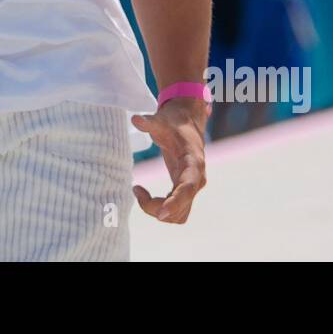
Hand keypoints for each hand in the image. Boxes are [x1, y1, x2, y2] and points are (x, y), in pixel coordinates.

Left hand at [131, 99, 207, 223]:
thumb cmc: (174, 123)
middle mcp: (197, 179)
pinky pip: (176, 211)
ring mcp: (193, 187)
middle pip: (180, 207)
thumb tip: (135, 118)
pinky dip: (160, 208)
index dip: (175, 202)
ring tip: (139, 191)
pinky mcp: (186, 191)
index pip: (187, 188)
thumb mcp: (161, 121)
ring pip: (178, 215)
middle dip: (156, 206)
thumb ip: (149, 122)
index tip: (160, 214)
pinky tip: (145, 195)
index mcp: (193, 163)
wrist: (187, 124)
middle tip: (136, 189)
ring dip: (157, 210)